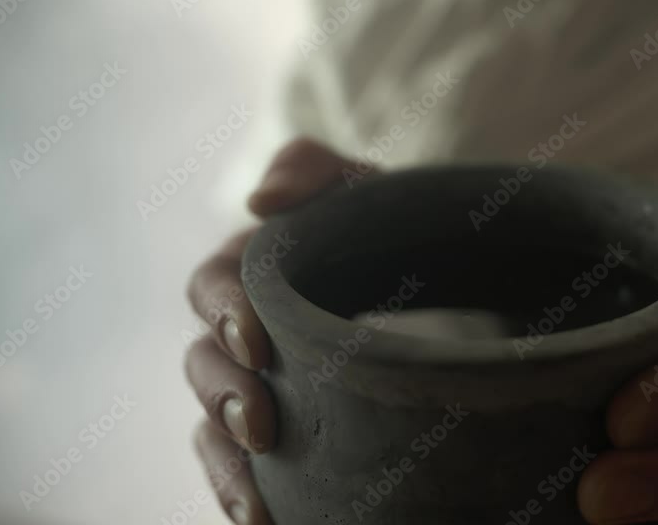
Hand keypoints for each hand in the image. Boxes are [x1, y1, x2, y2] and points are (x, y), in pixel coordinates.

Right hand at [184, 138, 369, 523]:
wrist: (454, 287)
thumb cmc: (395, 229)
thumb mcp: (367, 190)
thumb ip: (315, 169)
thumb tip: (257, 199)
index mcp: (253, 270)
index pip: (212, 287)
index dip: (223, 312)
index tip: (259, 344)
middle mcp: (247, 332)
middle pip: (203, 363)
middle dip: (223, 393)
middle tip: (261, 425)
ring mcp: (264, 388)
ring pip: (213, 427)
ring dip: (226, 462)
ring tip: (258, 501)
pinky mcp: (287, 436)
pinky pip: (245, 470)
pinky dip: (243, 495)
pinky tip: (267, 522)